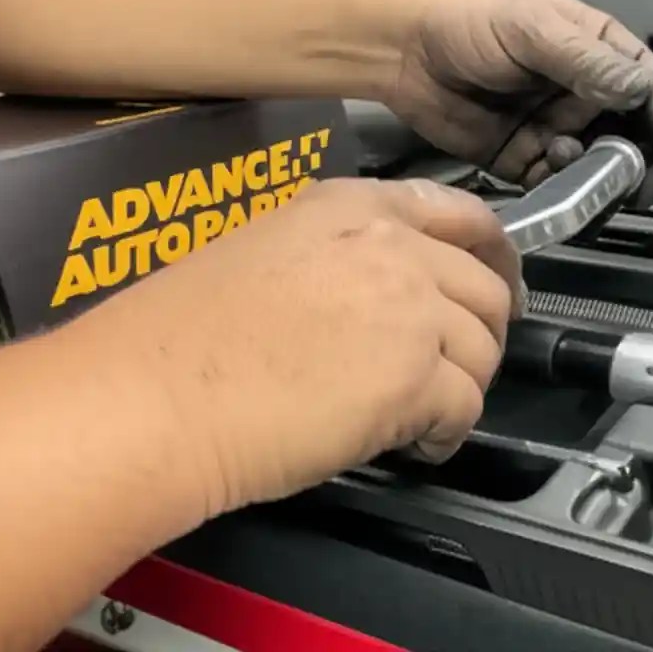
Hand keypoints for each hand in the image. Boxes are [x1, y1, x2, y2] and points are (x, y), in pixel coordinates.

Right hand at [57, 178, 521, 515]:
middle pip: (486, 288)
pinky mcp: (415, 379)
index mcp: (351, 207)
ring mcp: (409, 311)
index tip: (502, 282)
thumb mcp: (264, 252)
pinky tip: (418, 445)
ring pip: (484, 352)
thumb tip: (382, 297)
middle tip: (461, 368)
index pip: (463, 214)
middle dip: (483, 333)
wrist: (150, 398)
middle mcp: (392, 248)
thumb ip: (339, 258)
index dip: (496, 254)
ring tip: (426, 415)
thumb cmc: (178, 339)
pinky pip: (466, 408)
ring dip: (464, 387)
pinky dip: (449, 433)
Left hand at [387, 0, 652, 197]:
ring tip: (594, 182)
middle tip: (640, 187)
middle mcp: (584, 94)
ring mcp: (555, 129)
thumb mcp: (533, 28)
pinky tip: (550, 168)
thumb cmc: (468, 18)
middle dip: (644, 165)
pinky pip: (555, 185)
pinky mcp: (522, 160)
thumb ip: (587, 63)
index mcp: (599, 53)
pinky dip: (563, 189)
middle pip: (634, 139)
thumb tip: (641, 91)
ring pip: (598, 168)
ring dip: (603, 182)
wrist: (400, 47)